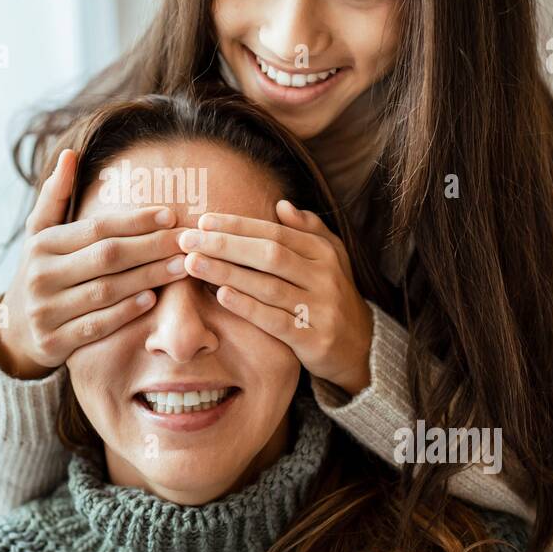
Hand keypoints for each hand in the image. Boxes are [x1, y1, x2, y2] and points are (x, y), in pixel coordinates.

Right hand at [0, 149, 188, 377]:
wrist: (15, 330)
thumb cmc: (43, 271)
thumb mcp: (40, 233)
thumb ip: (55, 195)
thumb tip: (69, 154)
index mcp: (42, 245)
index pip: (97, 228)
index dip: (135, 221)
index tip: (170, 215)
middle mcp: (41, 276)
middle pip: (106, 257)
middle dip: (151, 247)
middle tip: (186, 241)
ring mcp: (46, 311)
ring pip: (106, 291)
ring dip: (148, 277)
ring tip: (180, 267)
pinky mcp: (54, 342)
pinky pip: (97, 325)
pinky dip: (125, 311)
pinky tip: (152, 299)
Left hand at [176, 201, 372, 396]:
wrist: (363, 347)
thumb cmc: (333, 296)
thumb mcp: (331, 259)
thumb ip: (308, 230)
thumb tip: (281, 205)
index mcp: (324, 253)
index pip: (275, 233)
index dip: (238, 226)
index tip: (204, 221)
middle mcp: (324, 277)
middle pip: (269, 255)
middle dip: (225, 245)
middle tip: (189, 239)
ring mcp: (320, 309)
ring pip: (268, 286)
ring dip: (227, 273)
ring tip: (193, 263)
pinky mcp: (314, 340)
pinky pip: (276, 321)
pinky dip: (248, 308)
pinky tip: (221, 295)